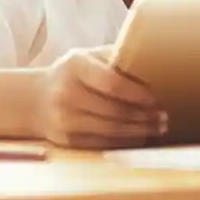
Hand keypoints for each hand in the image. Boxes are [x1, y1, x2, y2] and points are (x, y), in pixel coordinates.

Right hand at [34, 47, 164, 148]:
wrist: (34, 100)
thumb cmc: (73, 74)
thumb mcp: (87, 57)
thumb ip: (115, 56)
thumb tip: (154, 57)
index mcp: (75, 66)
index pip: (112, 83)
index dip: (138, 94)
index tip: (157, 98)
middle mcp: (66, 93)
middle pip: (114, 110)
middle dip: (144, 116)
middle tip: (164, 116)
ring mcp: (64, 119)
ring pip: (111, 130)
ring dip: (139, 131)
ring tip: (158, 127)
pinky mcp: (66, 140)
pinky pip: (103, 143)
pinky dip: (126, 142)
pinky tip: (141, 136)